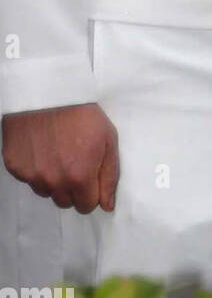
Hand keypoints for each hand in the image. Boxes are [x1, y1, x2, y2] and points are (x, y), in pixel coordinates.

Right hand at [1, 103, 118, 213]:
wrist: (48, 91)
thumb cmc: (82, 112)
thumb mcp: (108, 139)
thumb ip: (109, 176)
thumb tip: (107, 205)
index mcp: (79, 177)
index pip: (87, 206)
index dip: (91, 191)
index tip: (91, 175)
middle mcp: (54, 181)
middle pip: (66, 201)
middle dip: (73, 187)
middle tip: (75, 161)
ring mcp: (32, 175)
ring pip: (47, 191)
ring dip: (54, 179)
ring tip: (58, 151)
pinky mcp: (16, 167)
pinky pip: (30, 179)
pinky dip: (37, 168)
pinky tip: (43, 148)